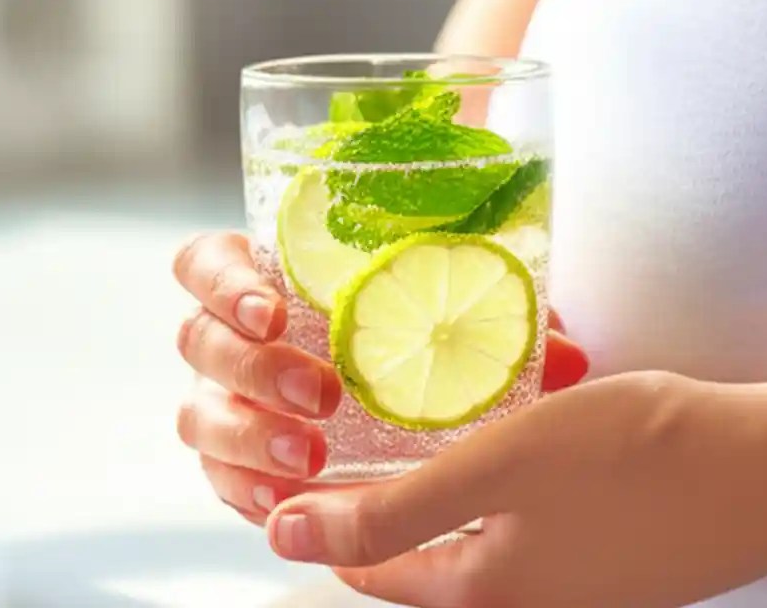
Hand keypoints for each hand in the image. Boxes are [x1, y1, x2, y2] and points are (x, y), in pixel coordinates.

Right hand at [172, 232, 589, 523]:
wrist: (402, 391)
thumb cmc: (415, 329)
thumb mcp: (454, 313)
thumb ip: (501, 321)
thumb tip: (568, 356)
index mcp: (268, 277)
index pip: (206, 263)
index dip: (225, 284)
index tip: (275, 311)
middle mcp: (233, 338)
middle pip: (199, 341)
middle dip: (254, 368)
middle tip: (322, 395)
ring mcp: (227, 401)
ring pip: (198, 414)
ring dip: (248, 435)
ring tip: (309, 457)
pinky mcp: (236, 461)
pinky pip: (219, 478)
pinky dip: (247, 491)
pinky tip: (285, 503)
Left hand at [262, 372, 766, 607]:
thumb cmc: (636, 460)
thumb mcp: (497, 470)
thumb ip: (392, 511)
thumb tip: (286, 537)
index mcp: (482, 597)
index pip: (370, 565)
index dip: (323, 516)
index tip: (296, 464)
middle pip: (422, 557)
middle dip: (384, 499)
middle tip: (356, 436)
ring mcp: (573, 592)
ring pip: (477, 539)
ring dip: (446, 490)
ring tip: (428, 433)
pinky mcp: (611, 567)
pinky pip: (528, 530)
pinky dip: (504, 490)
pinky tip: (513, 448)